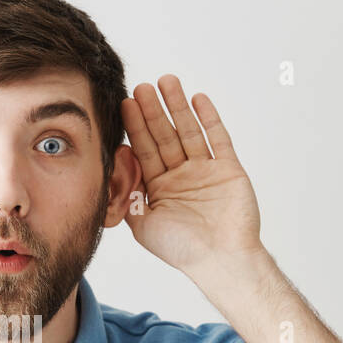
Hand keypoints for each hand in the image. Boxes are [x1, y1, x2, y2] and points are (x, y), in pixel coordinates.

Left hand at [120, 75, 264, 272]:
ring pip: (189, 132)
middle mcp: (181, 177)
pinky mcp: (228, 170)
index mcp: (159, 189)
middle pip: (164, 136)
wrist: (221, 260)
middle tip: (142, 86)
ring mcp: (205, 172)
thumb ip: (127, 197)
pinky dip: (209, 119)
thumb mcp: (142, 225)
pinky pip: (218, 139)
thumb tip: (114, 168)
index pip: (144, 151)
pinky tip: (197, 99)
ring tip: (167, 81)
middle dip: (153, 112)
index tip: (125, 104)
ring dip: (178, 107)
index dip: (136, 127)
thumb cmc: (182, 249)